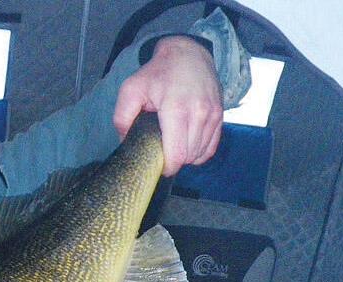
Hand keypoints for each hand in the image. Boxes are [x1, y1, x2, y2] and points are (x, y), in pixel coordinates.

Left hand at [113, 35, 222, 175]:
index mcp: (176, 109)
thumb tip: (125, 142)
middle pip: (188, 156)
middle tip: (160, 152)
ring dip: (186, 157)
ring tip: (172, 146)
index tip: (156, 165)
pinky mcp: (220, 116)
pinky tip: (186, 147)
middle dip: (173, 161)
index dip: (166, 167)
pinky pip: (211, 148)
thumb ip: (121, 117)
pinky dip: (198, 153)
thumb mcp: (131, 89)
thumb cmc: (157, 73)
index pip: (177, 154)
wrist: (188, 53)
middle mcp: (199, 113)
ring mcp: (213, 115)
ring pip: (200, 154)